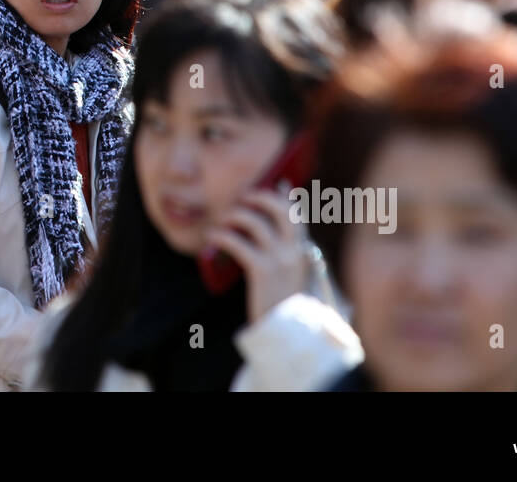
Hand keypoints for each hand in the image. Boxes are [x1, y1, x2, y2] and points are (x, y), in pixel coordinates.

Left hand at [203, 189, 307, 323]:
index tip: (276, 184)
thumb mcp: (289, 272)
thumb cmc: (282, 301)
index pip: (297, 214)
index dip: (285, 197)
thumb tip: (268, 229)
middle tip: (243, 198)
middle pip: (281, 209)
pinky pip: (238, 243)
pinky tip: (212, 237)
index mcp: (303, 251)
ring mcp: (280, 261)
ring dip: (235, 215)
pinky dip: (222, 236)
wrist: (284, 333)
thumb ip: (284, 250)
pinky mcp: (262, 271)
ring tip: (222, 220)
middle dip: (260, 197)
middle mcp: (295, 251)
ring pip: (256, 222)